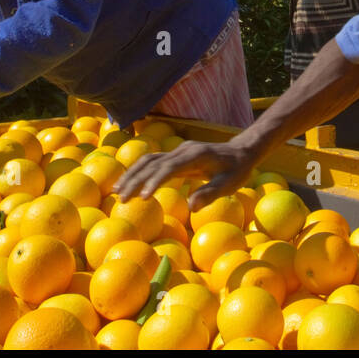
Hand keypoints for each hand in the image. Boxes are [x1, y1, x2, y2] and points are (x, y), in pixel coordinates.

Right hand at [115, 139, 253, 210]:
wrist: (241, 150)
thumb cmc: (237, 170)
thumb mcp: (230, 184)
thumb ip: (210, 193)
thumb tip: (190, 207)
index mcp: (196, 156)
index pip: (170, 167)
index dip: (155, 181)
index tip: (143, 197)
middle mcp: (183, 150)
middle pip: (153, 163)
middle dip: (136, 179)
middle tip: (121, 199)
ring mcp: (178, 151)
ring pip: (149, 160)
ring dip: (132, 174)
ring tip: (117, 191)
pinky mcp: (176, 156)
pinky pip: (153, 162)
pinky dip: (139, 172)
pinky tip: (129, 184)